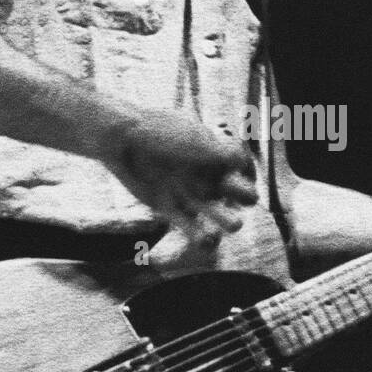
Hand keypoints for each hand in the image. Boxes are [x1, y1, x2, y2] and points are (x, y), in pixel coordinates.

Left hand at [103, 106, 257, 245]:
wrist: (121, 138)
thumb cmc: (159, 131)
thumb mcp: (197, 138)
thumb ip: (223, 152)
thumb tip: (245, 165)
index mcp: (213, 155)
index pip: (244, 167)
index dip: (251, 173)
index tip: (247, 172)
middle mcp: (203, 176)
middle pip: (236, 193)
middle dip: (245, 197)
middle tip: (245, 198)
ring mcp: (187, 193)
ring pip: (216, 214)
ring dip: (227, 221)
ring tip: (233, 224)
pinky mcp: (167, 208)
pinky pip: (188, 228)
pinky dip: (200, 237)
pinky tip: (208, 240)